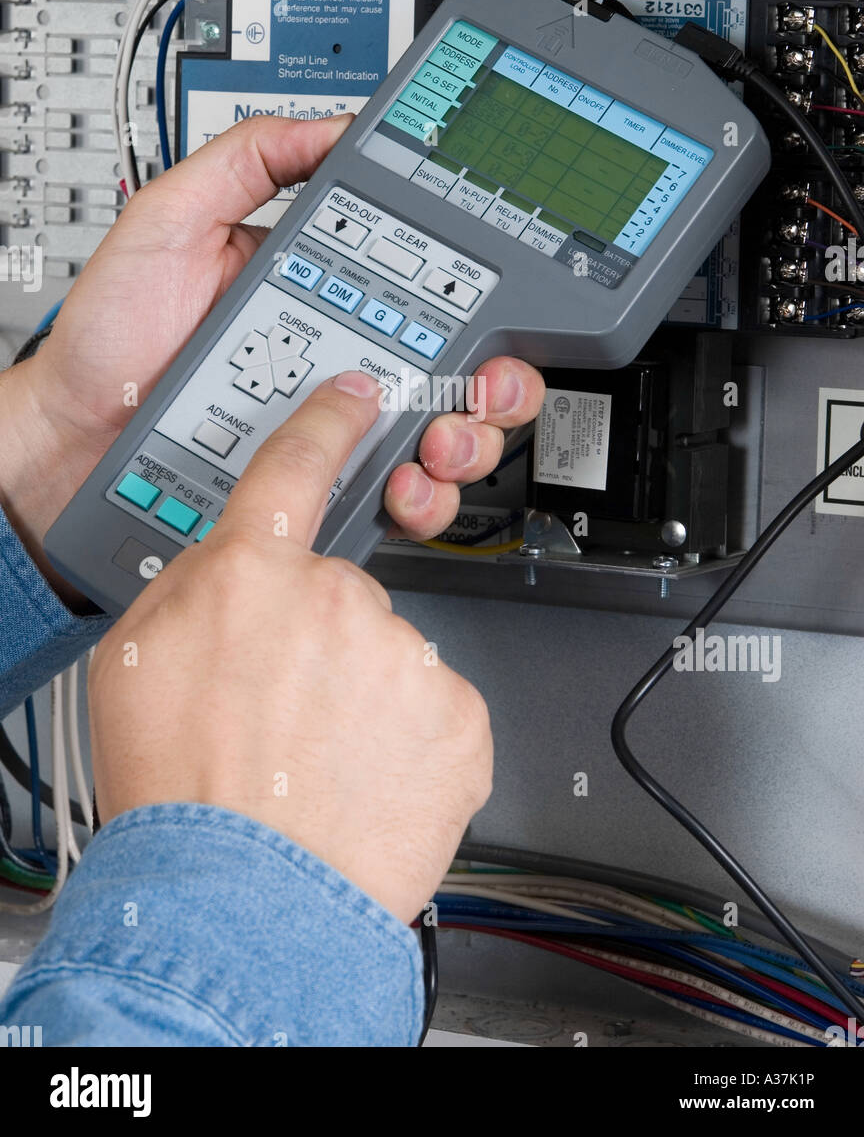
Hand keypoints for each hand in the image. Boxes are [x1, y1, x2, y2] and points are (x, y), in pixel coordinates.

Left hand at [0, 116, 543, 600]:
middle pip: (459, 366)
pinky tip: (402, 482)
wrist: (73, 434)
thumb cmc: (112, 335)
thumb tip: (328, 124)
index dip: (477, 291)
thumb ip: (245, 161)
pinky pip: (394, 493)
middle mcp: (342, 355)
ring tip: (438, 438)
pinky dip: (419, 496)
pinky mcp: (321, 483)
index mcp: (324, 285)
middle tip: (482, 385)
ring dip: (468, 439)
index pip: (427, 282)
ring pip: (444, 434)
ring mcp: (334, 423)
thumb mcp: (170, 218)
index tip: (496, 299)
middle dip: (497, 379)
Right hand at [89, 373, 492, 923]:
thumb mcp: (135, 661)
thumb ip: (193, 588)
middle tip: (280, 717)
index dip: (327, 423)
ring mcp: (406, 657)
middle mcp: (338, 599)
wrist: (237, 902)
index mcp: (253, 574)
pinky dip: (411, 747)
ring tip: (316, 765)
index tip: (356, 397)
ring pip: (390, 660)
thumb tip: (227, 570)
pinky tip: (366, 783)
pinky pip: (436, 714)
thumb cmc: (180, 791)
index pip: (296, 467)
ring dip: (365, 701)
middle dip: (319, 645)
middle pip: (342, 596)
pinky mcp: (459, 717)